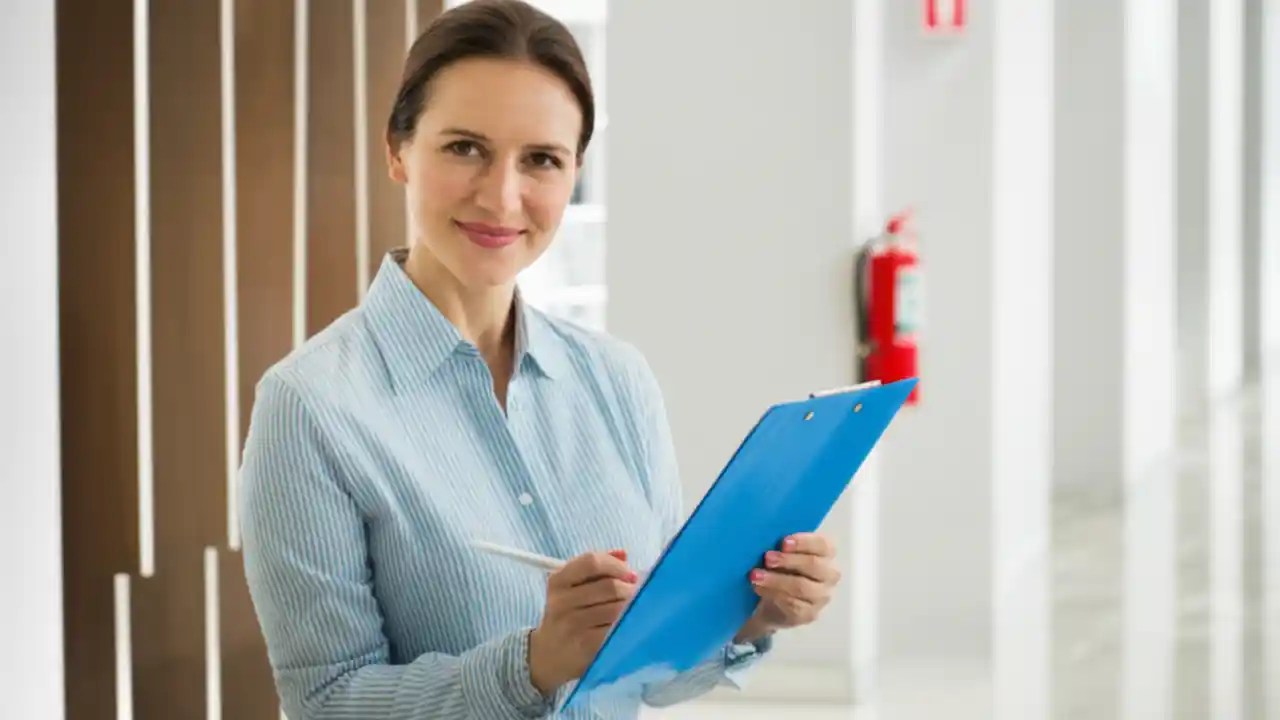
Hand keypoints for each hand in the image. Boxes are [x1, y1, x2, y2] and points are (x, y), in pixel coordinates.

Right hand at [528, 549, 637, 694]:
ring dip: (633, 607)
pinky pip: (616, 629)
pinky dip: (627, 625)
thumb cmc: (567, 615)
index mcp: (558, 581)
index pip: (591, 562)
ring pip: (616, 608)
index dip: (616, 565)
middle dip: (630, 589)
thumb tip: (623, 554)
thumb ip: (596, 568)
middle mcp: (561, 601)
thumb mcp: (571, 588)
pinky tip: (629, 626)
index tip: (630, 574)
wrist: (547, 655)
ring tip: (636, 609)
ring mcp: (572, 624)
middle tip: (639, 594)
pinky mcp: (585, 645)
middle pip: (609, 586)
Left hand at [736, 532, 840, 641]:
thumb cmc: (779, 568)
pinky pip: (793, 605)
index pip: (823, 545)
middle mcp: (829, 575)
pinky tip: (759, 588)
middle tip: (767, 558)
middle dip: (788, 560)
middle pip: (814, 565)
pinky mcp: (809, 614)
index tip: (783, 542)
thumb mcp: (781, 553)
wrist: (771, 601)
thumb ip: (782, 546)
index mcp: (826, 553)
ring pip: (802, 587)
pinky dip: (773, 594)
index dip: (804, 542)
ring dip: (776, 580)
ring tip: (755, 576)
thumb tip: (768, 537)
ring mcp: (821, 597)